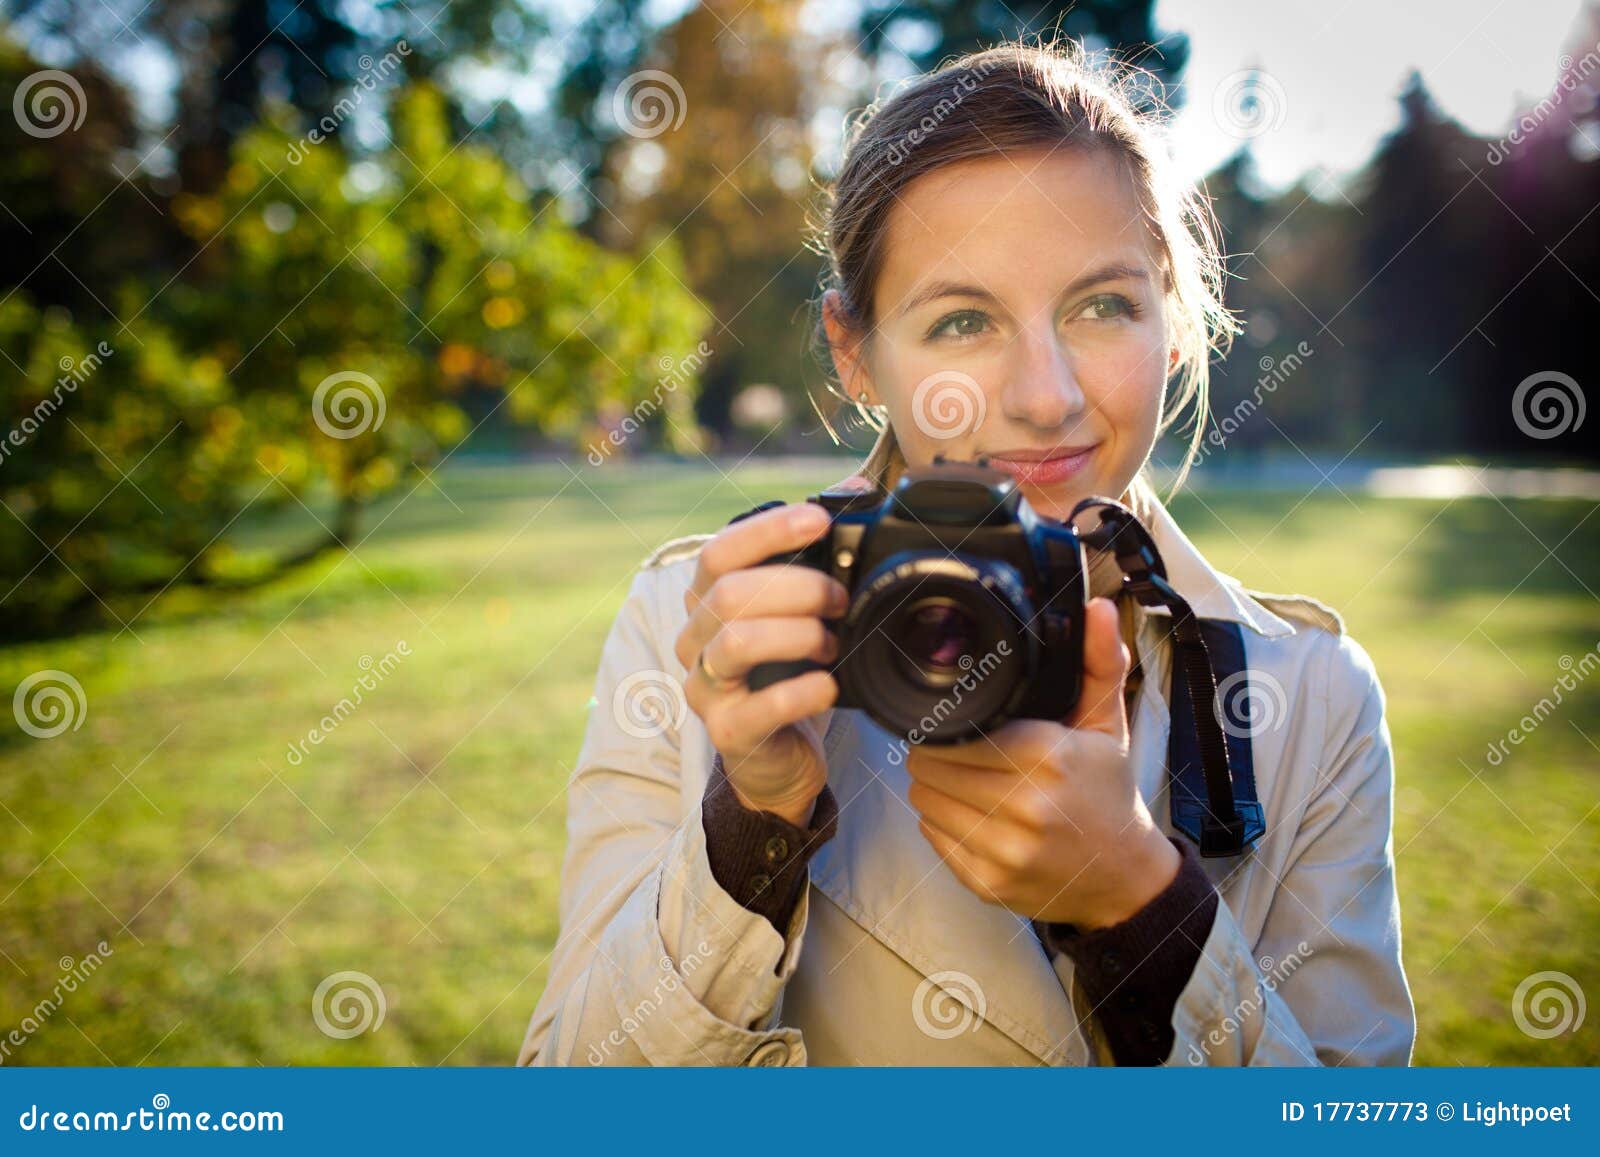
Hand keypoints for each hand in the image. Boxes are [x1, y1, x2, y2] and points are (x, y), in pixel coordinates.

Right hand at [673, 498, 852, 826]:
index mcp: (707, 601)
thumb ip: (812, 564)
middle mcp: (695, 639)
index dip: (768, 531)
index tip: (819, 519)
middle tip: (841, 601)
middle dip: (799, 588)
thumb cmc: (787, 674)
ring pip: (739, 641)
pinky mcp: (726, 732)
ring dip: (799, 635)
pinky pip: (759, 706)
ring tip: (832, 646)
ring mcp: (705, 687)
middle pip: (731, 593)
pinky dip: (802, 692)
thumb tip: (856, 497)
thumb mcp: (794, 615)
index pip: (719, 552)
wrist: (778, 756)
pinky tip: (828, 686)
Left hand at [904, 597, 1179, 929]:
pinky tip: (969, 813)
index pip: (954, 732)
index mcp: (1047, 758)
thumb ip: (1098, 663)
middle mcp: (1023, 807)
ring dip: (933, 787)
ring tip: (961, 778)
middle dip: (935, 754)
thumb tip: (1099, 608)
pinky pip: (932, 839)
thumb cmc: (1108, 792)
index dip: (943, 724)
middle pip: (931, 767)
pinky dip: (940, 823)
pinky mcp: (986, 884)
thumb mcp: (1106, 725)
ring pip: (924, 802)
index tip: (952, 721)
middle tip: (955, 749)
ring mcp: (1003, 851)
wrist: (1124, 878)